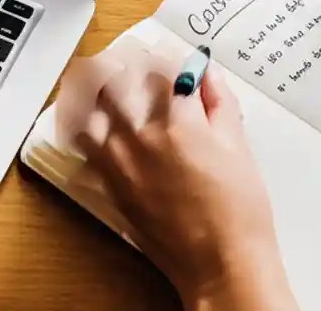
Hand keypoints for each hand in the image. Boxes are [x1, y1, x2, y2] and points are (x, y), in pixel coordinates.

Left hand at [60, 41, 295, 310]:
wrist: (219, 264)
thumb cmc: (238, 213)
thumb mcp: (239, 147)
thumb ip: (219, 103)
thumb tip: (206, 73)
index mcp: (179, 122)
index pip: (162, 68)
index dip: (165, 55)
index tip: (169, 56)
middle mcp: (142, 136)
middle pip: (116, 78)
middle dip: (123, 61)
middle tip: (130, 58)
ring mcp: (119, 161)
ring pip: (89, 106)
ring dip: (94, 86)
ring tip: (101, 78)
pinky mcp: (109, 183)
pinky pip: (82, 142)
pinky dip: (81, 123)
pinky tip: (87, 116)